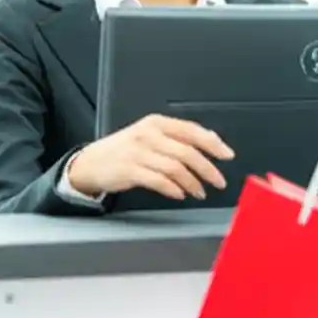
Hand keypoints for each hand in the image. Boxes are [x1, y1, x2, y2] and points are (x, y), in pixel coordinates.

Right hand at [67, 114, 234, 200]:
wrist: (90, 162)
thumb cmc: (123, 150)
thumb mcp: (149, 135)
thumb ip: (176, 137)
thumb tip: (210, 140)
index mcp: (156, 123)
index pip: (191, 130)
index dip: (212, 143)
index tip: (227, 155)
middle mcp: (148, 135)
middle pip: (187, 151)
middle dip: (208, 168)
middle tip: (219, 181)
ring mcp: (138, 153)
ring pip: (176, 168)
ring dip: (192, 182)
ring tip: (199, 191)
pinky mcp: (130, 170)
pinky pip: (159, 181)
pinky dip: (174, 189)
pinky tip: (180, 194)